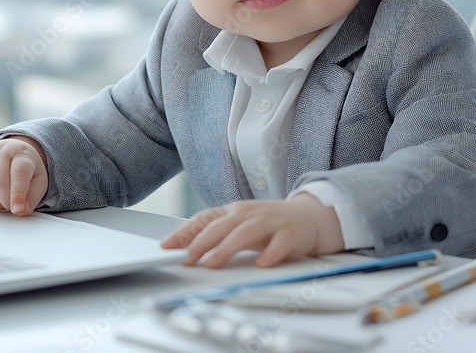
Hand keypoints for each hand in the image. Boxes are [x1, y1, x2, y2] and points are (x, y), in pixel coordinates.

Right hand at [0, 136, 47, 215]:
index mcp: (21, 153)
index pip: (19, 172)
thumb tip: (21, 211)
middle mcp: (1, 152)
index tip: (18, 209)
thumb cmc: (27, 167)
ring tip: (6, 203)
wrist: (13, 151)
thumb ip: (32, 197)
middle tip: (13, 208)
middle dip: (5, 200)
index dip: (18, 192)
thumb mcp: (39, 180)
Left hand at [159, 194, 344, 267]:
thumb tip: (181, 247)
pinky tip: (261, 263)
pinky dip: (270, 253)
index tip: (167, 247)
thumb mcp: (238, 225)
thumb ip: (212, 234)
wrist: (308, 218)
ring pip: (245, 232)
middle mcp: (248, 214)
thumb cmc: (268, 224)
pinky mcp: (290, 233)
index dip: (184, 232)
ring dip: (227, 248)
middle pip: (221, 226)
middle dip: (201, 242)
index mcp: (233, 211)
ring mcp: (270, 222)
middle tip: (188, 259)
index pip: (204, 219)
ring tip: (213, 264)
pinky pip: (279, 243)